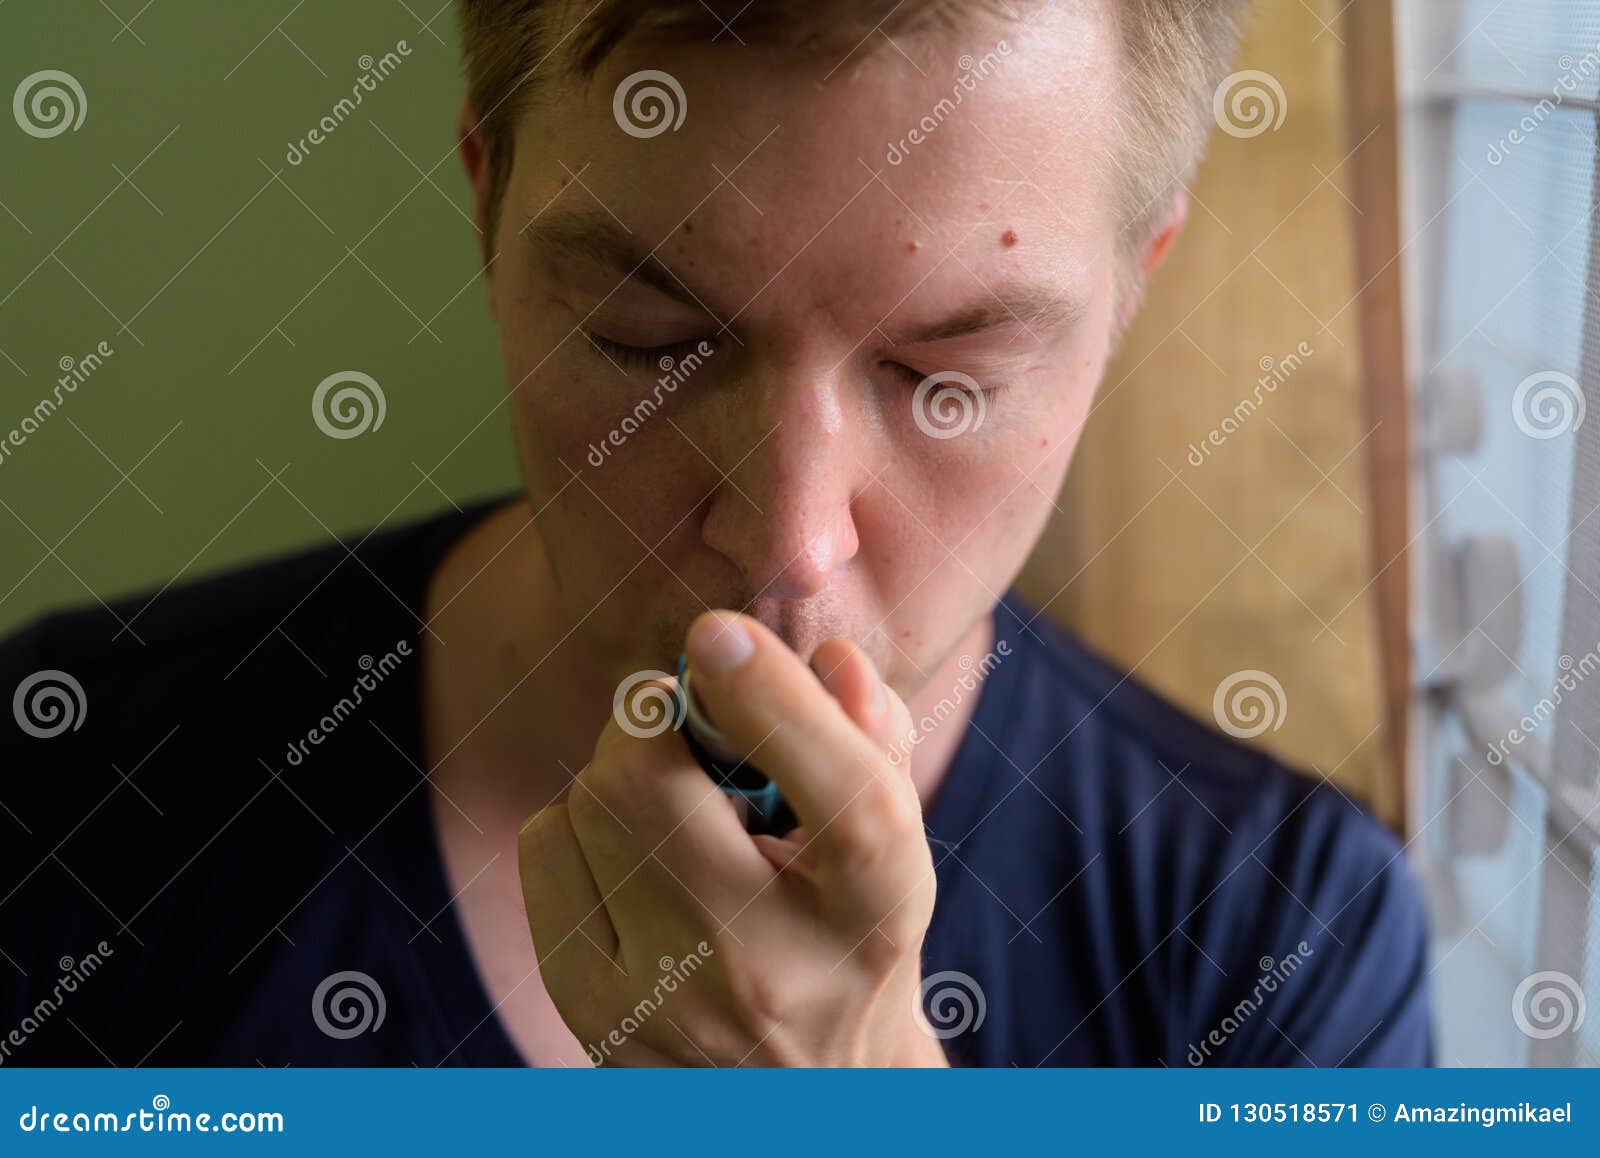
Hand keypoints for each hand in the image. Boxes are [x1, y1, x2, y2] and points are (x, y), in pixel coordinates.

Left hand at [518, 610, 946, 1066]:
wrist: (807, 1096)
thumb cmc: (849, 934)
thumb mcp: (889, 844)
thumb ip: (867, 738)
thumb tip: (828, 656)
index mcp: (876, 915)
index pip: (845, 802)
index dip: (777, 703)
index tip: (721, 634)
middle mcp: (773, 973)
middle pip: (648, 792)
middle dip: (653, 721)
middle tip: (685, 726)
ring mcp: (669, 1006)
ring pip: (584, 808)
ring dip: (619, 771)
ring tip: (673, 810)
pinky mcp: (592, 1018)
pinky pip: (545, 850)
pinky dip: (578, 822)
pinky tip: (629, 858)